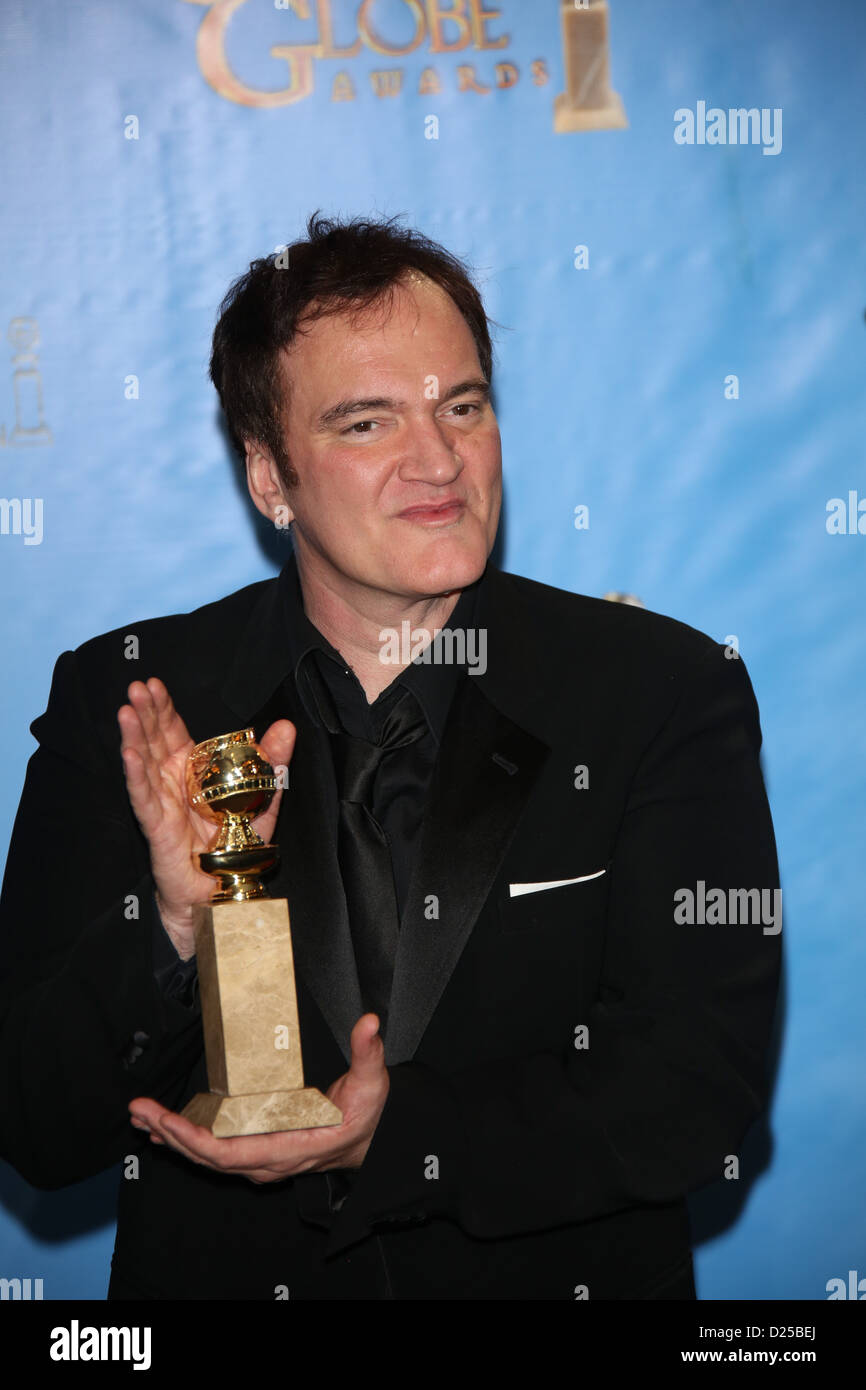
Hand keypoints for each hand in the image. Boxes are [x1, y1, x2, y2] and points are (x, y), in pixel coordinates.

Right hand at [118, 677, 294, 959]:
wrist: (222, 893)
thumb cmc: (235, 847)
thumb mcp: (261, 798)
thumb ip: (271, 762)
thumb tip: (288, 726)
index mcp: (191, 772)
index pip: (173, 732)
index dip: (164, 708)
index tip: (155, 684)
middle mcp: (171, 783)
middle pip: (154, 741)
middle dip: (145, 713)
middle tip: (137, 688)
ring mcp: (161, 803)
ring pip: (143, 764)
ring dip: (134, 736)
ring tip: (126, 710)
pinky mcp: (157, 828)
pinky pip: (144, 798)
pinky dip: (135, 775)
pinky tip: (128, 753)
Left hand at [128, 1015, 388, 1179]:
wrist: (370, 1141)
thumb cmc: (366, 1115)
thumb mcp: (372, 1083)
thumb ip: (368, 1052)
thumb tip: (369, 1023)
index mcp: (292, 1148)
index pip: (232, 1153)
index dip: (197, 1141)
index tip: (169, 1123)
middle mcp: (269, 1161)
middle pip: (208, 1157)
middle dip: (171, 1134)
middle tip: (141, 1111)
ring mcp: (260, 1160)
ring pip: (207, 1157)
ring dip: (172, 1138)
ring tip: (142, 1117)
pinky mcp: (255, 1153)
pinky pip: (214, 1152)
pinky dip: (186, 1140)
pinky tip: (164, 1130)